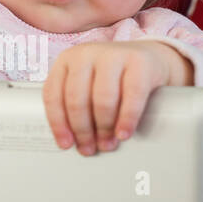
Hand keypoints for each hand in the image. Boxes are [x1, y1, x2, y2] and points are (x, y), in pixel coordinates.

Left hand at [41, 41, 175, 155]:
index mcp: (67, 60)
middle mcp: (86, 54)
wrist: (148, 58)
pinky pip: (131, 96)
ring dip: (104, 128)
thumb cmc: (114, 77)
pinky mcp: (138, 61)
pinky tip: (123, 133)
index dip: (58, 124)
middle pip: (76, 100)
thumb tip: (73, 140)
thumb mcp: (88, 84)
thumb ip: (76, 104)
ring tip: (107, 143)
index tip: (66, 143)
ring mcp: (113, 55)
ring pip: (102, 100)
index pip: (53, 95)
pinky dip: (127, 119)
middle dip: (82, 130)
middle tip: (89, 147)